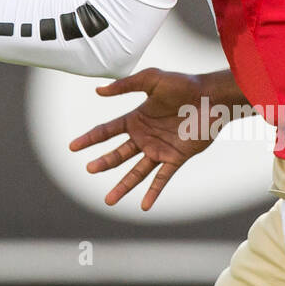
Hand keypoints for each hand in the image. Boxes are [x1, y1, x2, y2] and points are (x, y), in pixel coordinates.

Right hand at [68, 67, 217, 210]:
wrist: (211, 97)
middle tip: (89, 169)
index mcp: (136, 119)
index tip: (72, 147)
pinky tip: (144, 206)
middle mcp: (144, 137)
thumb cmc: (183, 84)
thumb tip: (98, 91)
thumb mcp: (151, 79)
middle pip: (118, 154)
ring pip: (136, 172)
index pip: (107, 131)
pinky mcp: (176, 158)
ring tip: (109, 200)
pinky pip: (162, 179)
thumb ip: (125, 86)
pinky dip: (153, 192)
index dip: (90, 138)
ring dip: (123, 186)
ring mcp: (159, 149)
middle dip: (103, 163)